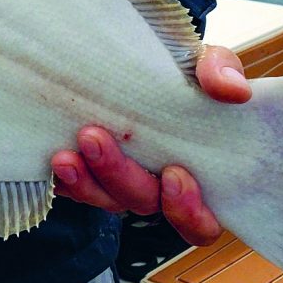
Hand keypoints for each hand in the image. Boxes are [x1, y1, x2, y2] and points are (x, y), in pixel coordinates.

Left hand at [50, 45, 250, 245]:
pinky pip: (75, 189)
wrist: (147, 59)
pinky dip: (64, 181)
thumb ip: (222, 72)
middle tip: (95, 138)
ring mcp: (122, 181)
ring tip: (63, 156)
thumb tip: (232, 90)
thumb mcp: (210, 65)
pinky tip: (51, 159)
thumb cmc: (189, 75)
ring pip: (104, 200)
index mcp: (199, 177)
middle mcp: (159, 188)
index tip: (174, 174)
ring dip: (85, 182)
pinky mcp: (91, 170)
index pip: (199, 223)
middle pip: (142, 204)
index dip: (187, 211)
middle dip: (119, 177)